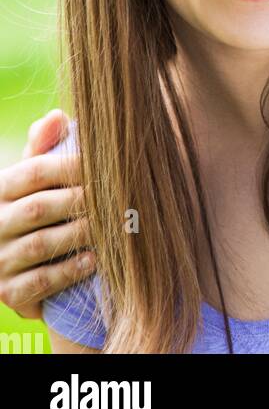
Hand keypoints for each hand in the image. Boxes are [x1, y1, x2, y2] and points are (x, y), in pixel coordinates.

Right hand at [0, 109, 92, 318]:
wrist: (22, 263)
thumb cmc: (40, 204)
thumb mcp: (37, 175)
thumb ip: (45, 145)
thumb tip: (57, 116)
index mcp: (0, 188)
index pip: (34, 171)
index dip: (72, 166)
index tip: (105, 164)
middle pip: (40, 207)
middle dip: (81, 201)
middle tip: (117, 197)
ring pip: (41, 244)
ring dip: (79, 234)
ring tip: (111, 226)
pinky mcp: (8, 292)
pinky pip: (39, 282)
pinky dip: (68, 271)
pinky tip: (93, 259)